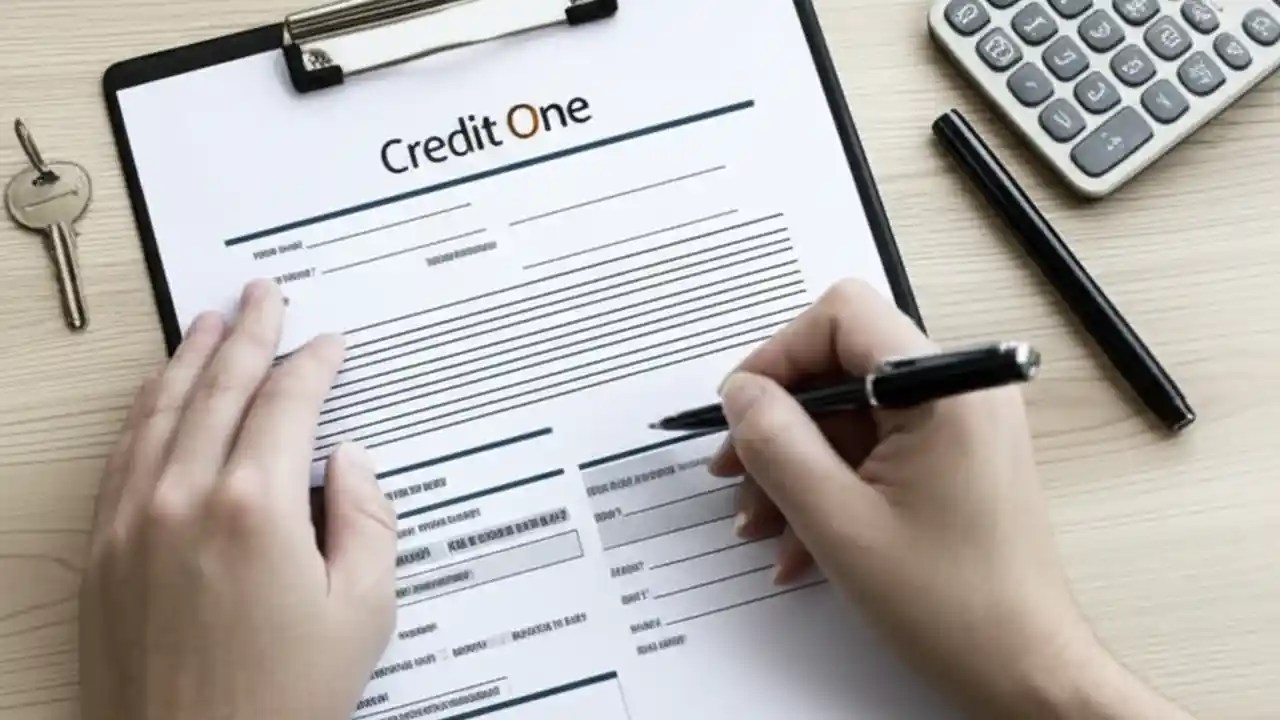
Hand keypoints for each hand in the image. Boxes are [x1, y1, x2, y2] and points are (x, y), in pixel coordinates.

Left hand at [80, 281, 395, 719]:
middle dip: (247, 335)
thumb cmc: (283, 700)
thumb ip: (367, 520)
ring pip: (161, 412)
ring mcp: (132, 522)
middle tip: (263, 294)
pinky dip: (143, 412)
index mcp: (257, 508)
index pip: (286, 404)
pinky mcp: (102, 553)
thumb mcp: (364, 611)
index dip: (312, 365)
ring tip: (209, 320)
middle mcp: (185, 500)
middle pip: (219, 389)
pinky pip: (121, 456)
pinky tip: (157, 395)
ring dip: (188, 358)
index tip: (329, 344)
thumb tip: (347, 462)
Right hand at [710, 280, 1191, 718]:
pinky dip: (828, 489)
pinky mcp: (950, 460)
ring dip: (795, 468)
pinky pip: (871, 453)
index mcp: (946, 388)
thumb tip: (741, 393)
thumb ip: (778, 447)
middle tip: (735, 474)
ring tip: (762, 526)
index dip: (780, 356)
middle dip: (779, 425)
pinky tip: (799, 544)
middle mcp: (959, 392)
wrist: (1024, 672)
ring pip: (848, 417)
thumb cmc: (955, 607)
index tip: (742, 411)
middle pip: (840, 368)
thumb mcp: (840, 524)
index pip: (843, 317)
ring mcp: (957, 427)